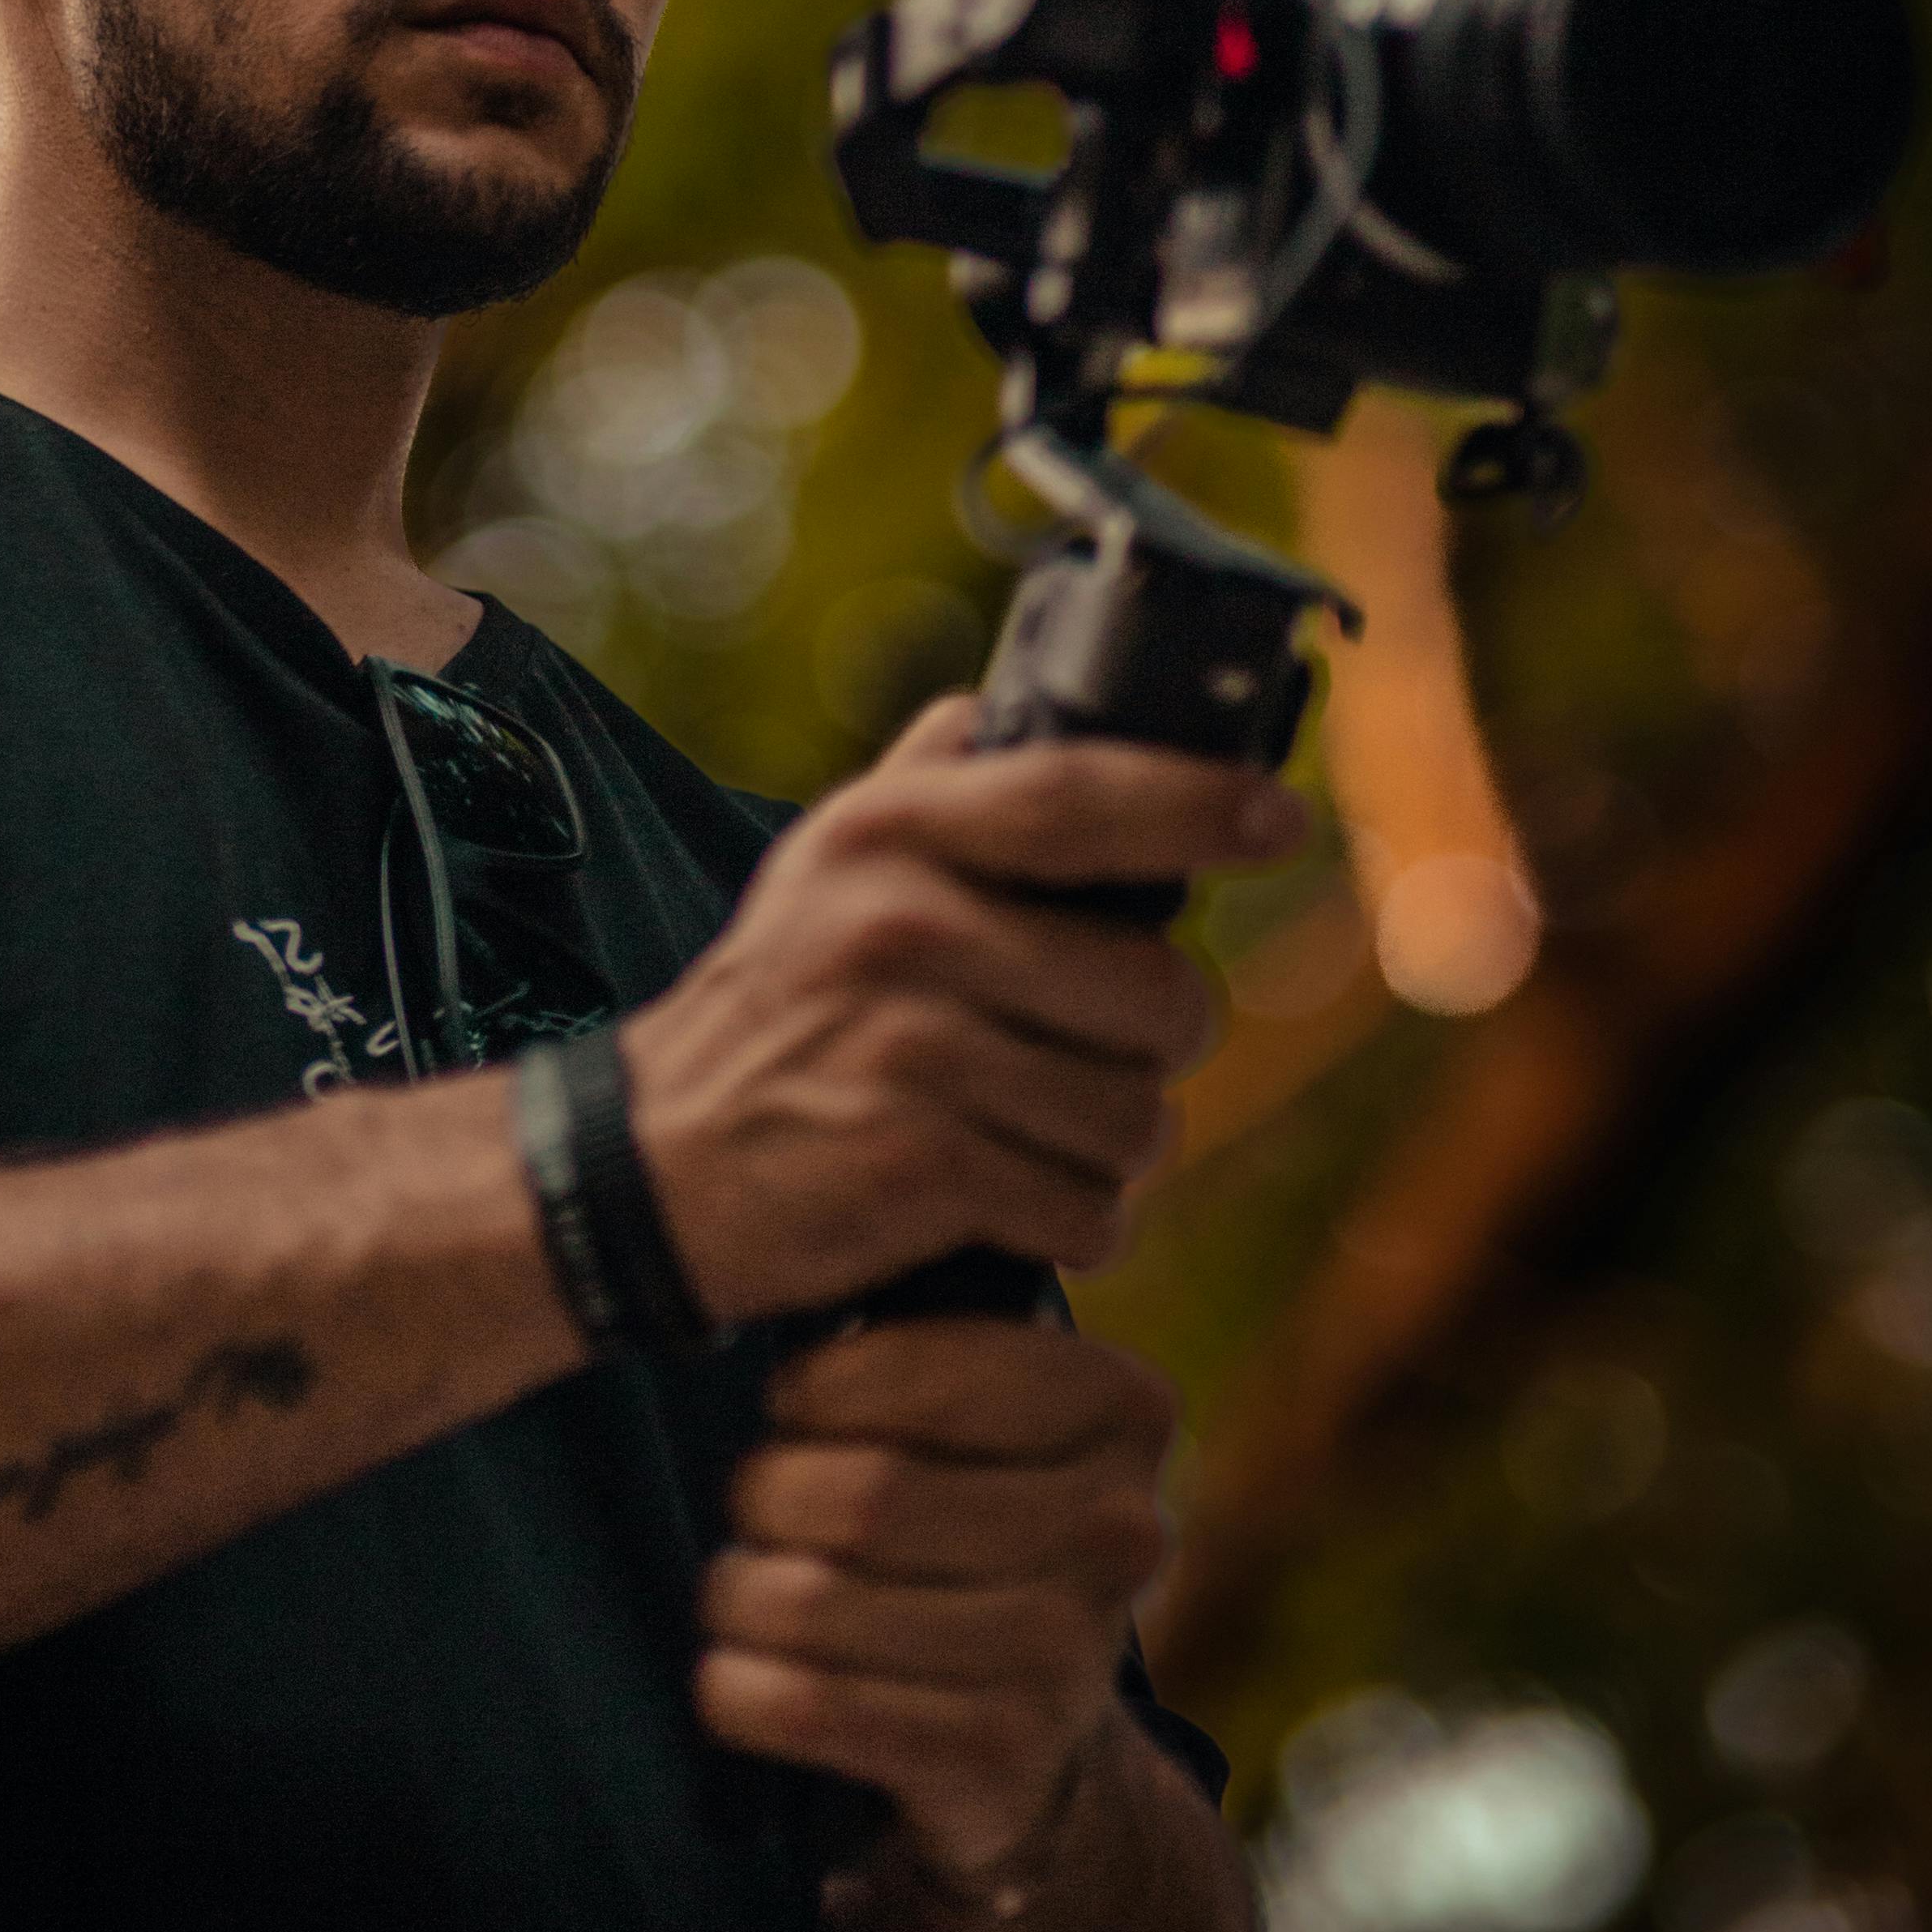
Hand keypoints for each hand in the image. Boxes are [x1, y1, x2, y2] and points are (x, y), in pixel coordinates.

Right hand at [619, 690, 1304, 1326]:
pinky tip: (1005, 1202)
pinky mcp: (918, 1163)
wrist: (650, 1168)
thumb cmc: (776, 1012)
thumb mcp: (824, 869)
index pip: (1075, 794)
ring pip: (1133, 1115)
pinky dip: (1069, 1223)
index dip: (1195, 801)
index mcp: (886, 835)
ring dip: (1110, 1149)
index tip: (1281, 818)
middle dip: (1154, 1048)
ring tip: (1034, 1134)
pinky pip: (1084, 1207)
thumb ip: (925, 786)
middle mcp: (899, 925)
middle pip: (1152, 991)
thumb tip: (1008, 709)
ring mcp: (910, 1046)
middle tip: (1089, 1058)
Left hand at [695, 1312, 1175, 1889]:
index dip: (826, 1386)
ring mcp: (1071, 1652)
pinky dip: (742, 1690)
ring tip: (733, 1589)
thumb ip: (927, 1335)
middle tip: (751, 1503)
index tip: (792, 1405)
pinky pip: (819, 1709)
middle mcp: (1123, 1529)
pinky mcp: (1005, 1756)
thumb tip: (813, 1254)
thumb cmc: (963, 1519)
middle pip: (868, 1495)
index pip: (939, 1367)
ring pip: (824, 1603)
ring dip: (739, 1595)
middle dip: (767, 1495)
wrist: (1021, 1736)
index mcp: (1125, 1408)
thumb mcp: (978, 1414)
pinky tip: (727, 1676)